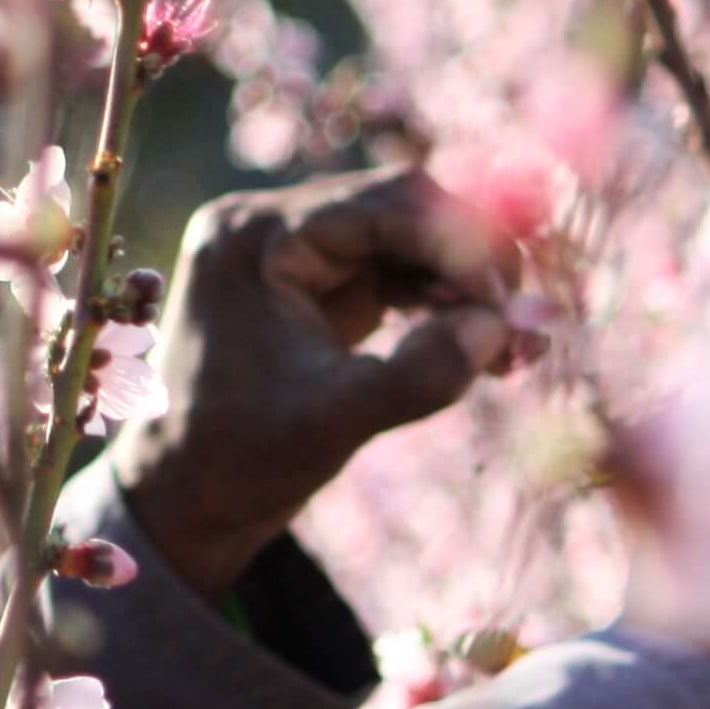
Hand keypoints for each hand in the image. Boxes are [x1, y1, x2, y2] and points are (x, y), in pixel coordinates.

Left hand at [106, 165, 513, 602]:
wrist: (184, 503)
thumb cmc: (237, 459)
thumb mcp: (331, 422)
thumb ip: (418, 375)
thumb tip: (496, 328)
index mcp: (253, 234)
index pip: (382, 204)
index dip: (460, 244)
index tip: (510, 305)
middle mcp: (274, 227)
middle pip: (404, 210)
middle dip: (472, 262)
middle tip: (525, 326)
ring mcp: (299, 255)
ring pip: (413, 241)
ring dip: (468, 286)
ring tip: (518, 348)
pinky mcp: (323, 289)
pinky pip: (403, 276)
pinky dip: (447, 306)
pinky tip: (491, 350)